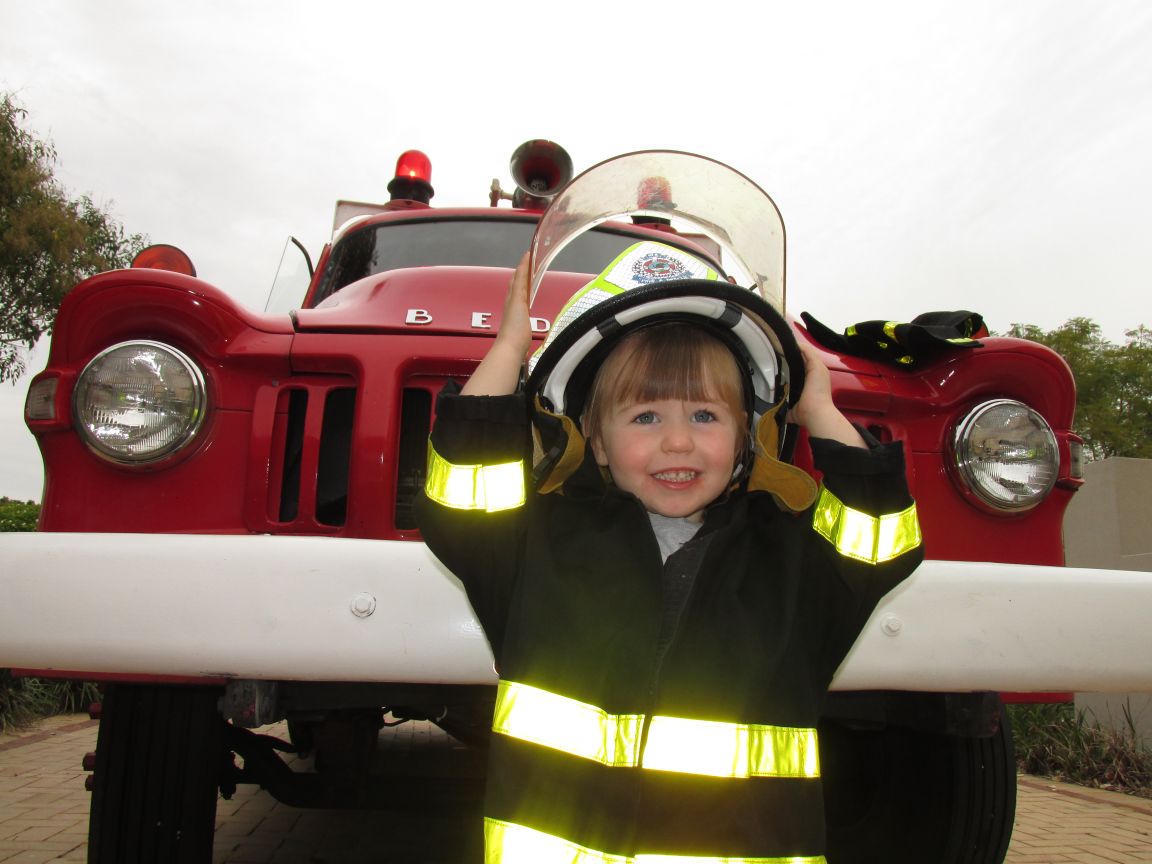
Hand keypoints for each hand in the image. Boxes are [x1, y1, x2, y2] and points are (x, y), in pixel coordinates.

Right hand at [462, 251, 533, 395]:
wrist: (508, 349)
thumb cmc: (512, 350)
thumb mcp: (519, 344)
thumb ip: (520, 346)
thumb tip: (522, 356)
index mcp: (511, 316)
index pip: (515, 299)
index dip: (517, 288)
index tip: (520, 280)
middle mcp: (510, 306)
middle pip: (515, 286)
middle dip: (519, 275)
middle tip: (523, 264)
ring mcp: (513, 302)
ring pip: (518, 280)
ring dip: (522, 268)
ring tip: (527, 257)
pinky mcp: (518, 299)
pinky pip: (522, 279)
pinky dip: (524, 268)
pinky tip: (528, 258)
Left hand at [787, 338, 865, 447]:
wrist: (817, 414)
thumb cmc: (808, 413)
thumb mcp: (795, 410)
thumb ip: (788, 408)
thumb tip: (779, 412)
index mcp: (814, 382)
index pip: (804, 367)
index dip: (794, 362)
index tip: (782, 360)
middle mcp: (818, 373)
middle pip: (806, 358)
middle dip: (793, 353)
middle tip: (779, 348)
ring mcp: (819, 369)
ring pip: (807, 352)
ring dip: (796, 348)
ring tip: (782, 343)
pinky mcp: (816, 366)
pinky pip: (807, 351)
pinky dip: (799, 346)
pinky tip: (789, 342)